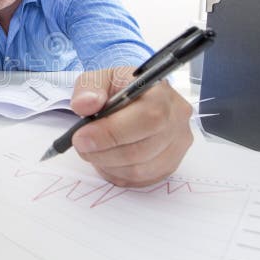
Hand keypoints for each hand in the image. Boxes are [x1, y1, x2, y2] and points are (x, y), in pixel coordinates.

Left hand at [69, 67, 193, 186]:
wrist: (133, 101)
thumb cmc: (117, 90)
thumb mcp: (98, 79)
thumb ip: (88, 88)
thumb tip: (85, 104)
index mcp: (162, 92)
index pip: (147, 117)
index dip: (111, 132)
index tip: (81, 136)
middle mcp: (177, 118)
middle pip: (142, 148)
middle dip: (104, 152)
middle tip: (82, 146)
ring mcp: (177, 143)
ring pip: (140, 169)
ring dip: (108, 165)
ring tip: (93, 151)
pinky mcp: (171, 164)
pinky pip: (142, 180)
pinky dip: (118, 174)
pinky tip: (108, 160)